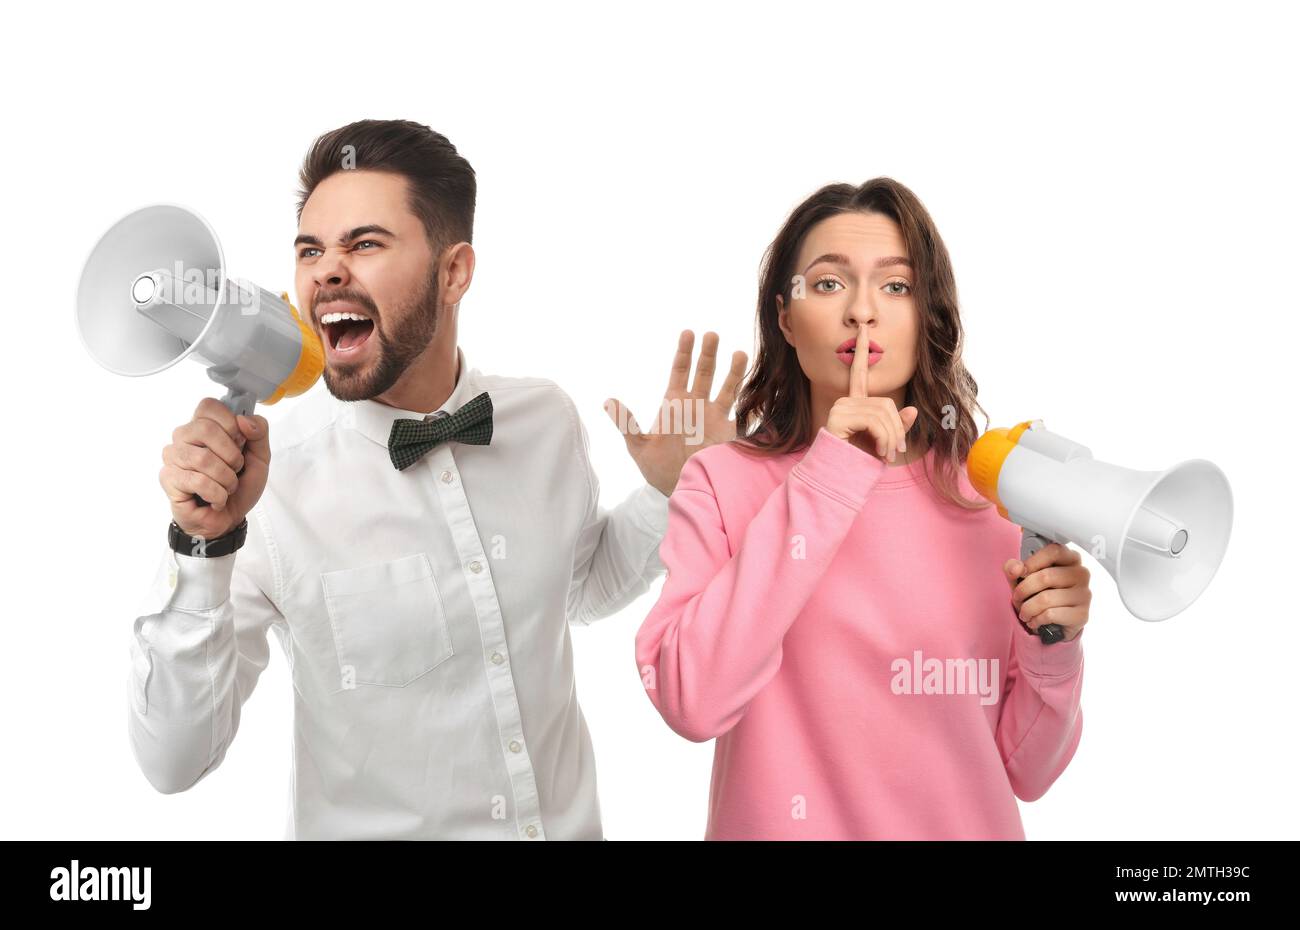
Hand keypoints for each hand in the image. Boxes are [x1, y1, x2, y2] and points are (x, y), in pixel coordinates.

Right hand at [160, 397, 270, 539]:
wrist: (228, 519)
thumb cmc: (239, 487)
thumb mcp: (260, 457)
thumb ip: (259, 432)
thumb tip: (243, 420)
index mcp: (204, 425)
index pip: (209, 405)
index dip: (230, 424)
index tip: (240, 443)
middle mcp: (184, 437)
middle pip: (206, 428)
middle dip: (232, 455)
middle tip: (235, 470)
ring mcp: (173, 456)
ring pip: (203, 458)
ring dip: (226, 479)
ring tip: (227, 487)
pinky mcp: (169, 478)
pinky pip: (198, 481)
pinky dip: (217, 494)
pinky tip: (216, 499)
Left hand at [604, 330, 747, 496]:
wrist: (682, 490)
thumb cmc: (658, 469)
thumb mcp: (639, 447)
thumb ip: (627, 424)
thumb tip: (607, 402)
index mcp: (675, 403)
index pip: (680, 371)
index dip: (684, 352)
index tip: (688, 333)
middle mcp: (697, 405)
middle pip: (704, 372)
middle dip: (708, 354)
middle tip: (711, 335)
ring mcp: (715, 417)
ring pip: (726, 387)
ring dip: (733, 371)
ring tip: (740, 354)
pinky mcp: (729, 433)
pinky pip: (743, 412)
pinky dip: (750, 399)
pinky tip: (759, 386)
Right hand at [826, 322, 917, 461]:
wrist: (837, 480)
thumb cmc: (857, 463)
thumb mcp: (884, 442)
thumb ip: (897, 426)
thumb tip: (912, 409)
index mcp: (854, 403)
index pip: (859, 372)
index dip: (862, 350)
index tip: (864, 330)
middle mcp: (846, 401)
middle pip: (886, 403)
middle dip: (897, 430)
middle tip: (895, 452)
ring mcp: (840, 407)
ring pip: (883, 413)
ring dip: (891, 438)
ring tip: (886, 456)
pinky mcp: (838, 418)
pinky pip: (874, 421)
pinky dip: (883, 439)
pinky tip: (878, 452)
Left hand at [1003, 542, 1091, 641]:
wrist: (1053, 624)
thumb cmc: (1039, 594)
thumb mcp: (1022, 578)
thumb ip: (1015, 568)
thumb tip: (1015, 568)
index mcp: (1070, 558)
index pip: (1053, 551)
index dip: (1032, 562)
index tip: (1019, 573)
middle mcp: (1081, 574)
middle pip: (1046, 577)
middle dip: (1023, 590)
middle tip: (1017, 598)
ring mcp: (1084, 594)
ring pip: (1046, 598)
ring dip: (1027, 608)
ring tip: (1024, 613)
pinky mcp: (1082, 614)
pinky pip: (1050, 614)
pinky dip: (1036, 619)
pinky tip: (1034, 621)